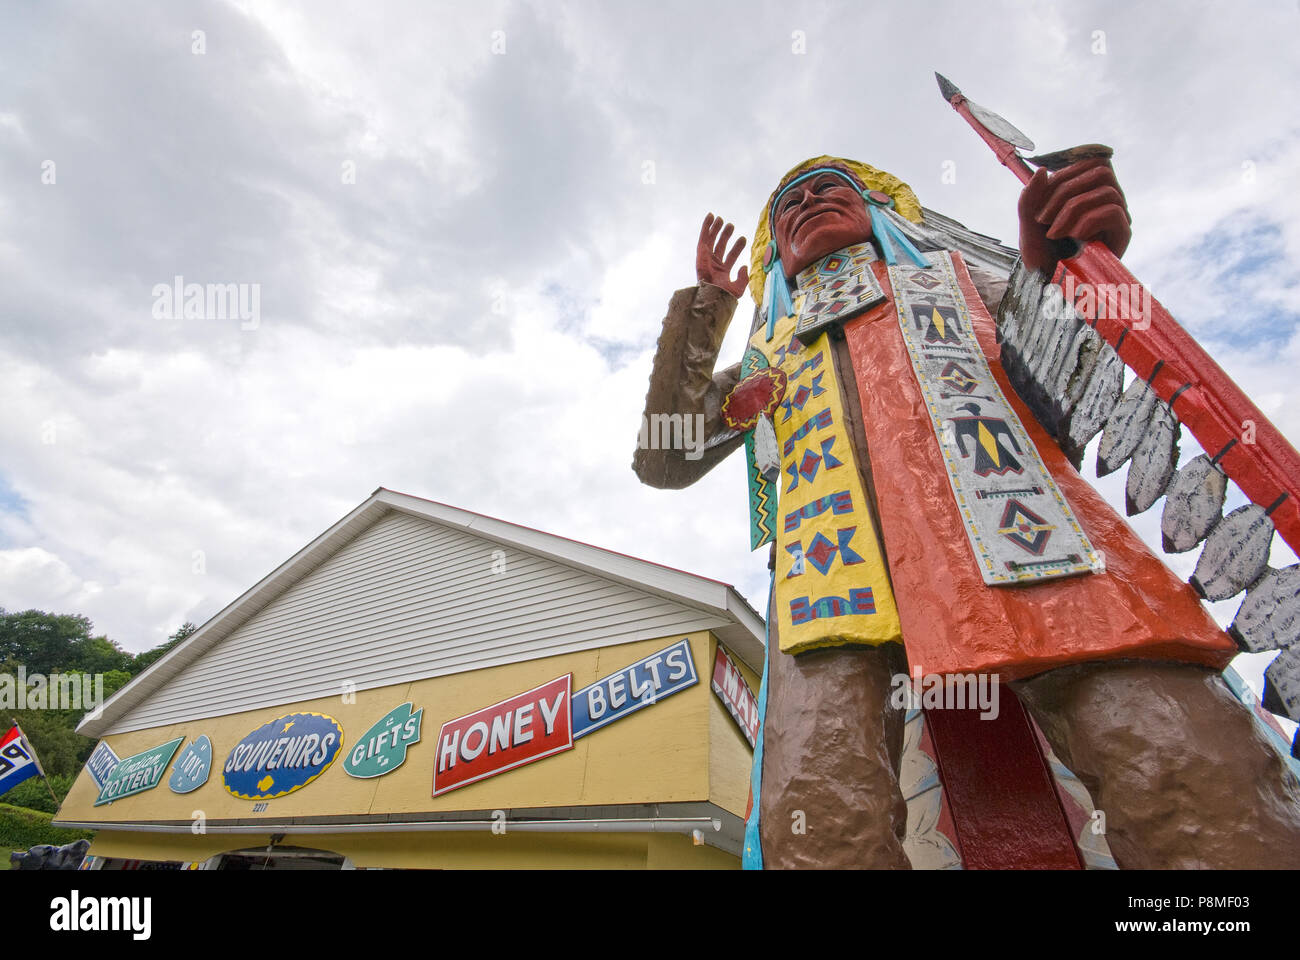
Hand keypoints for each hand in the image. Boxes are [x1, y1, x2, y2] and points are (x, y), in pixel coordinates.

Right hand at [696, 213, 749, 297]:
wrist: (711, 296)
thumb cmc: (723, 297)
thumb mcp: (738, 288)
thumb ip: (743, 278)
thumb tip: (744, 267)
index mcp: (722, 272)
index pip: (731, 256)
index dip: (737, 247)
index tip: (743, 238)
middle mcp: (714, 264)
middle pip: (721, 246)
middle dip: (726, 236)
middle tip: (731, 226)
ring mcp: (707, 259)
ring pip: (711, 240)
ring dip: (716, 229)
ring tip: (721, 219)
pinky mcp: (700, 254)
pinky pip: (703, 237)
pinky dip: (706, 226)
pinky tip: (710, 217)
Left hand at [1018, 157, 1131, 273]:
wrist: (1049, 288)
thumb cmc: (1041, 257)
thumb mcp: (1028, 224)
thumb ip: (1030, 197)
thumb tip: (1044, 170)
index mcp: (1087, 191)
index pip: (1092, 159)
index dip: (1071, 164)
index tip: (1046, 184)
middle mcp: (1107, 200)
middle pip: (1100, 170)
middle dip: (1064, 190)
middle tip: (1042, 217)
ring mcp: (1117, 216)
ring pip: (1106, 189)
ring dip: (1072, 208)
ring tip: (1054, 232)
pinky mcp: (1123, 234)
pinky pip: (1112, 211)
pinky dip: (1087, 220)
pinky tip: (1073, 237)